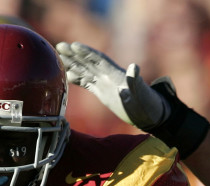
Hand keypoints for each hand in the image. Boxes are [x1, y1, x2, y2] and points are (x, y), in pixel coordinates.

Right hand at [55, 41, 209, 157]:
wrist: (150, 115)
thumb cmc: (148, 105)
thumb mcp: (143, 95)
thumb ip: (136, 82)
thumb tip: (134, 68)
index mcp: (116, 75)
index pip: (98, 61)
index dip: (86, 53)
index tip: (73, 46)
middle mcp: (109, 77)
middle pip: (88, 62)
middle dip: (74, 54)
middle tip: (58, 46)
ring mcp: (106, 84)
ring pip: (86, 71)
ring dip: (72, 64)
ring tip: (58, 57)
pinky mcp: (104, 93)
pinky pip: (88, 83)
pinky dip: (77, 78)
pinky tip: (67, 75)